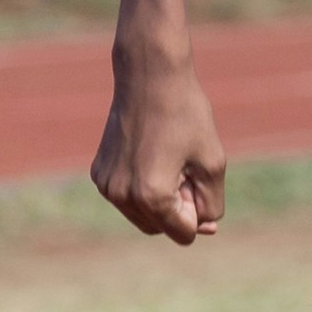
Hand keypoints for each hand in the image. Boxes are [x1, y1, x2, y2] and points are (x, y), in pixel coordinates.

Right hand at [94, 50, 228, 241]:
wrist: (149, 78)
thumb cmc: (186, 117)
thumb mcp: (213, 163)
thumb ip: (211, 203)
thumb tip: (203, 228)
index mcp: (151, 196)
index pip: (183, 234)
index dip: (200, 213)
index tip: (199, 179)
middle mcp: (121, 196)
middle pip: (160, 228)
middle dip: (179, 211)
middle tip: (188, 171)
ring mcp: (105, 185)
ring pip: (142, 216)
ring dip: (160, 202)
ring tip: (172, 163)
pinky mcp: (98, 173)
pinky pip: (126, 197)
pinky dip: (142, 189)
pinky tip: (153, 156)